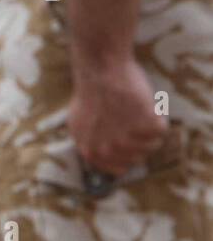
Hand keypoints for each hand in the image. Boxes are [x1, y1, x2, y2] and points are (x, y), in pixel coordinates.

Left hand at [69, 55, 166, 176]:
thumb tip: (99, 155)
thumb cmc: (91, 91)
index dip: (126, 156)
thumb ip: (91, 142)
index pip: (117, 169)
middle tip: (133, 121)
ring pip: (152, 145)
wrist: (101, 70)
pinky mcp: (144, 126)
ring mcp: (127, 140)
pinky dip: (157, 115)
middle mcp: (108, 150)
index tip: (130, 144)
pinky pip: (161, 129)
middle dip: (139, 140)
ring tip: (136, 110)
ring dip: (149, 128)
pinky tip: (143, 104)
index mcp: (90, 151)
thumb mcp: (79, 123)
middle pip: (138, 158)